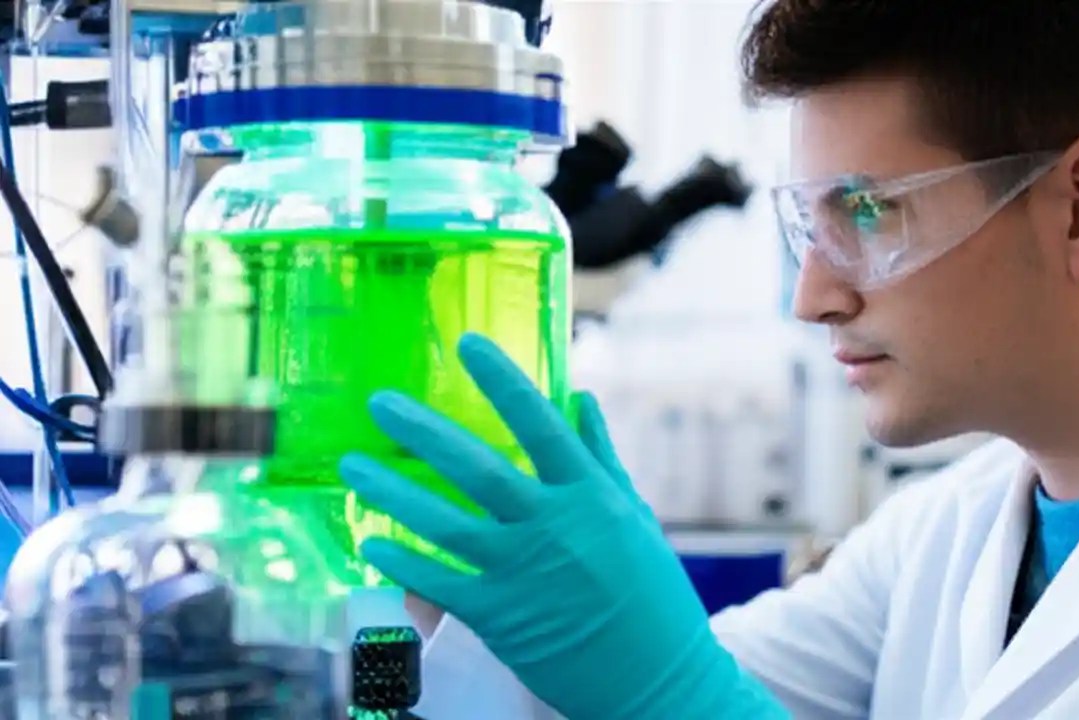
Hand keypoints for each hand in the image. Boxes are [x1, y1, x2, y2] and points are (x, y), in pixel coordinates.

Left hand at [340, 334, 787, 719]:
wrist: (656, 679)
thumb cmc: (652, 594)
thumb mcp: (636, 517)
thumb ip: (602, 457)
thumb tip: (581, 397)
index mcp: (591, 496)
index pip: (541, 425)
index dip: (504, 382)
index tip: (469, 343)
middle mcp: (552, 527)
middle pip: (476, 469)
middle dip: (423, 432)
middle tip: (378, 404)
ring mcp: (521, 573)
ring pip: (443, 524)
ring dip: (393, 493)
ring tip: (352, 467)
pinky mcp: (499, 617)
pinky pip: (439, 583)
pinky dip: (402, 564)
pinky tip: (371, 545)